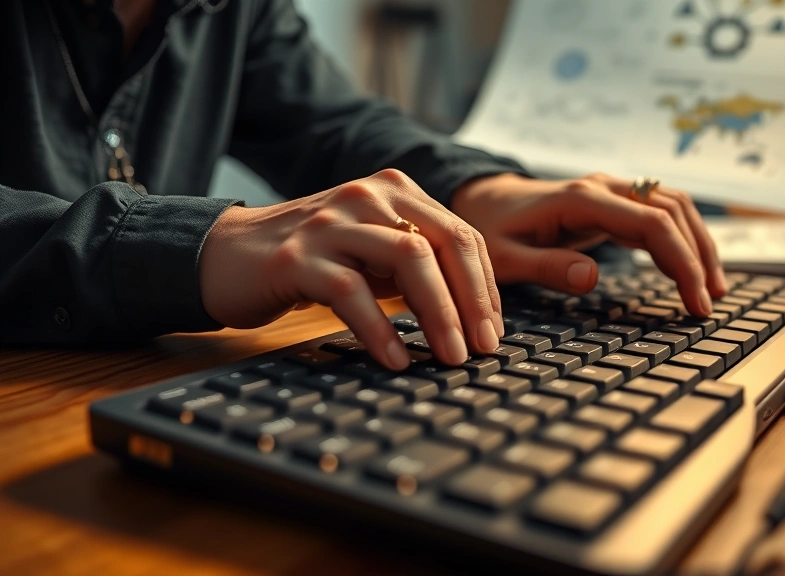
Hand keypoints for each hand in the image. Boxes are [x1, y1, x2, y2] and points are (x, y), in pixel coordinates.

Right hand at [199, 169, 502, 368]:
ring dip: (440, 314)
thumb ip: (416, 266)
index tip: (494, 329)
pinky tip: (397, 359)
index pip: (461, 234)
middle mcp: (368, 197)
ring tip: (451, 356)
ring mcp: (332, 223)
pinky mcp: (297, 257)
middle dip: (474, 300)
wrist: (223, 255)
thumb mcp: (371, 253)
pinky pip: (352, 292)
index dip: (486, 286)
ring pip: (410, 259)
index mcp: (394, 192)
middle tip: (484, 347)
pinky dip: (381, 330)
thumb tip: (474, 316)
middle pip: (445, 243)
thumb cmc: (309, 261)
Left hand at [451, 172, 726, 315]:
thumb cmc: (489, 229)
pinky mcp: (613, 203)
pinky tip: (690, 269)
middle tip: (708, 304)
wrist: (482, 200)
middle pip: (673, 211)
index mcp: (582, 200)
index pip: (652, 224)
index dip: (681, 262)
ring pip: (674, 206)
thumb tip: (593, 278)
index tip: (694, 303)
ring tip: (713, 289)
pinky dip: (682, 238)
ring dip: (699, 243)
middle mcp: (604, 188)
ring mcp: (611, 192)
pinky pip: (660, 214)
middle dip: (699, 256)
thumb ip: (546, 267)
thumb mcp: (504, 256)